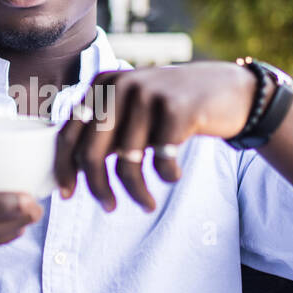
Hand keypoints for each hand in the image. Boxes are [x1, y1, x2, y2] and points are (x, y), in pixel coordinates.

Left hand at [54, 61, 265, 211]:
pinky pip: (160, 161)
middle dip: (98, 188)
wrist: (229, 91)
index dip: (64, 168)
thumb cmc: (172, 110)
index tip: (67, 195)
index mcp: (102, 85)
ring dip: (137, 192)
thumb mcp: (132, 109)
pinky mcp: (177, 109)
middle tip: (109, 208)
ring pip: (127, 162)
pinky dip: (167, 176)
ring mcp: (149, 94)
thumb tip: (68, 171)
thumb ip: (102, 129)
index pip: (68, 132)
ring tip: (147, 204)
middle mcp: (121, 85)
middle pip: (91, 153)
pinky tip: (174, 173)